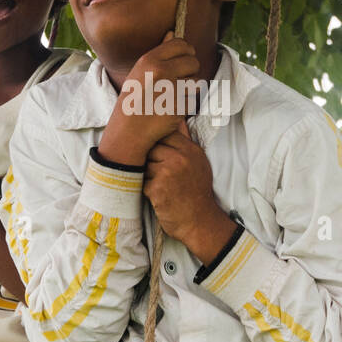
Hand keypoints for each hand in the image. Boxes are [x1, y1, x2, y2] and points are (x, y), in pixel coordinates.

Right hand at [98, 32, 199, 165]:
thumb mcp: (140, 72)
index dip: (187, 52)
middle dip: (191, 71)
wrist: (128, 130)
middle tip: (180, 80)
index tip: (186, 59)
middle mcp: (161, 72)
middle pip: (193, 62)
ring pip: (196, 82)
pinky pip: (192, 101)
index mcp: (150, 60)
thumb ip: (159, 53)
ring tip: (173, 95)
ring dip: (189, 89)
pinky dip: (185, 106)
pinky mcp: (178, 107)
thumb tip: (172, 32)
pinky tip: (171, 109)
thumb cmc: (134, 99)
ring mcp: (171, 90)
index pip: (181, 45)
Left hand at [143, 120, 236, 259]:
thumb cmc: (196, 193)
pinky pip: (142, 181)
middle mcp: (180, 158)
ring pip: (144, 163)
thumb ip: (186, 141)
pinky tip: (158, 196)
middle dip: (149, 158)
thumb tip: (178, 119)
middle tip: (155, 171)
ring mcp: (168, 172)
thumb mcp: (198, 164)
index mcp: (191, 150)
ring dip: (146, 174)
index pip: (165, 132)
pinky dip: (146, 189)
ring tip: (159, 184)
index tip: (154, 149)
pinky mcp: (157, 188)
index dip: (156, 140)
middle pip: (151, 147)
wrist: (199, 222)